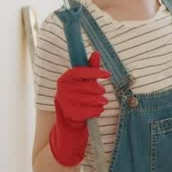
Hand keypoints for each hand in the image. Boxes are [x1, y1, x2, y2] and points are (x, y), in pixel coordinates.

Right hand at [50, 51, 109, 165]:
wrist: (68, 119)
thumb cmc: (78, 96)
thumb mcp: (84, 82)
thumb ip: (90, 68)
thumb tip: (96, 52)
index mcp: (65, 77)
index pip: (83, 71)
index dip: (96, 72)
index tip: (108, 74)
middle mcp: (63, 88)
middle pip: (90, 87)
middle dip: (100, 91)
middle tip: (102, 94)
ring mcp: (65, 101)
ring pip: (92, 99)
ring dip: (100, 101)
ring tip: (100, 102)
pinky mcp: (70, 113)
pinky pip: (92, 110)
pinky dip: (97, 111)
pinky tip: (96, 110)